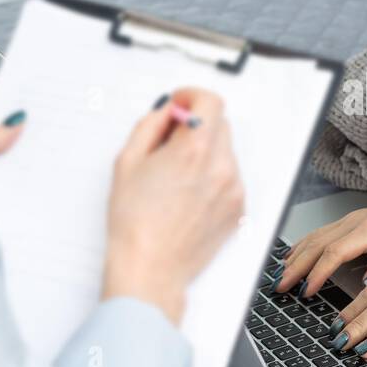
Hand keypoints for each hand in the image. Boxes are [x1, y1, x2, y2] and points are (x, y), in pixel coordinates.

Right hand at [101, 88, 244, 324]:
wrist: (151, 269)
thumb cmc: (134, 222)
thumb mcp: (128, 161)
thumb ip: (151, 125)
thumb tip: (169, 111)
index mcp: (194, 149)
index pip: (211, 101)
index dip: (192, 97)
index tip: (180, 105)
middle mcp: (221, 166)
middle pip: (220, 124)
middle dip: (196, 125)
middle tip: (169, 143)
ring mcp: (234, 188)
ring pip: (225, 152)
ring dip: (205, 152)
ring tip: (176, 179)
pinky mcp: (238, 207)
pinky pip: (229, 177)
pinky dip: (213, 176)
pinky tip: (188, 197)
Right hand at [276, 180, 366, 297]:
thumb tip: (366, 282)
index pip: (337, 251)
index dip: (319, 272)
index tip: (307, 290)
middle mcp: (357, 220)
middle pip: (319, 244)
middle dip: (297, 267)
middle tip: (281, 287)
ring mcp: (352, 219)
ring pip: (316, 238)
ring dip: (296, 257)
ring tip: (280, 276)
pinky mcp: (351, 222)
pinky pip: (322, 233)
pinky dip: (304, 246)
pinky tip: (293, 256)